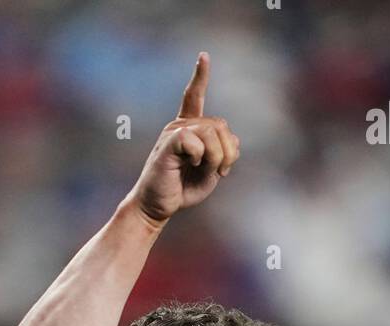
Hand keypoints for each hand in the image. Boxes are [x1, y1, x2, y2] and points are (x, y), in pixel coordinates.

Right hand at [127, 51, 240, 226]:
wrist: (157, 206)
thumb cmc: (182, 189)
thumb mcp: (210, 172)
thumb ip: (222, 153)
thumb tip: (233, 141)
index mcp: (188, 129)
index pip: (194, 97)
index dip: (200, 77)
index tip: (203, 56)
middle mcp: (180, 126)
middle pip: (219, 125)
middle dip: (228, 151)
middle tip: (222, 171)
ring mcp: (173, 133)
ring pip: (212, 133)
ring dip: (219, 156)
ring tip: (211, 171)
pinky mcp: (169, 144)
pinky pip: (196, 141)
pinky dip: (201, 157)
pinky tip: (193, 166)